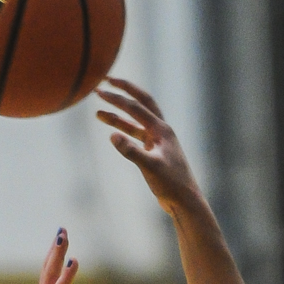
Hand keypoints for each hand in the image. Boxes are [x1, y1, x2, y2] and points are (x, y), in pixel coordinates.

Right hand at [95, 77, 203, 215]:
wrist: (185, 202)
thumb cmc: (172, 184)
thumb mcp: (150, 167)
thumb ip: (131, 151)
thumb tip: (112, 135)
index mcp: (161, 129)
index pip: (136, 107)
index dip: (117, 98)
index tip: (100, 90)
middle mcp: (161, 131)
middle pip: (141, 104)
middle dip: (124, 92)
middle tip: (106, 82)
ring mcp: (158, 141)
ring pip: (135, 122)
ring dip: (118, 117)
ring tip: (98, 113)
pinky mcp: (155, 152)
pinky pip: (137, 136)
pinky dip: (125, 132)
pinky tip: (112, 132)